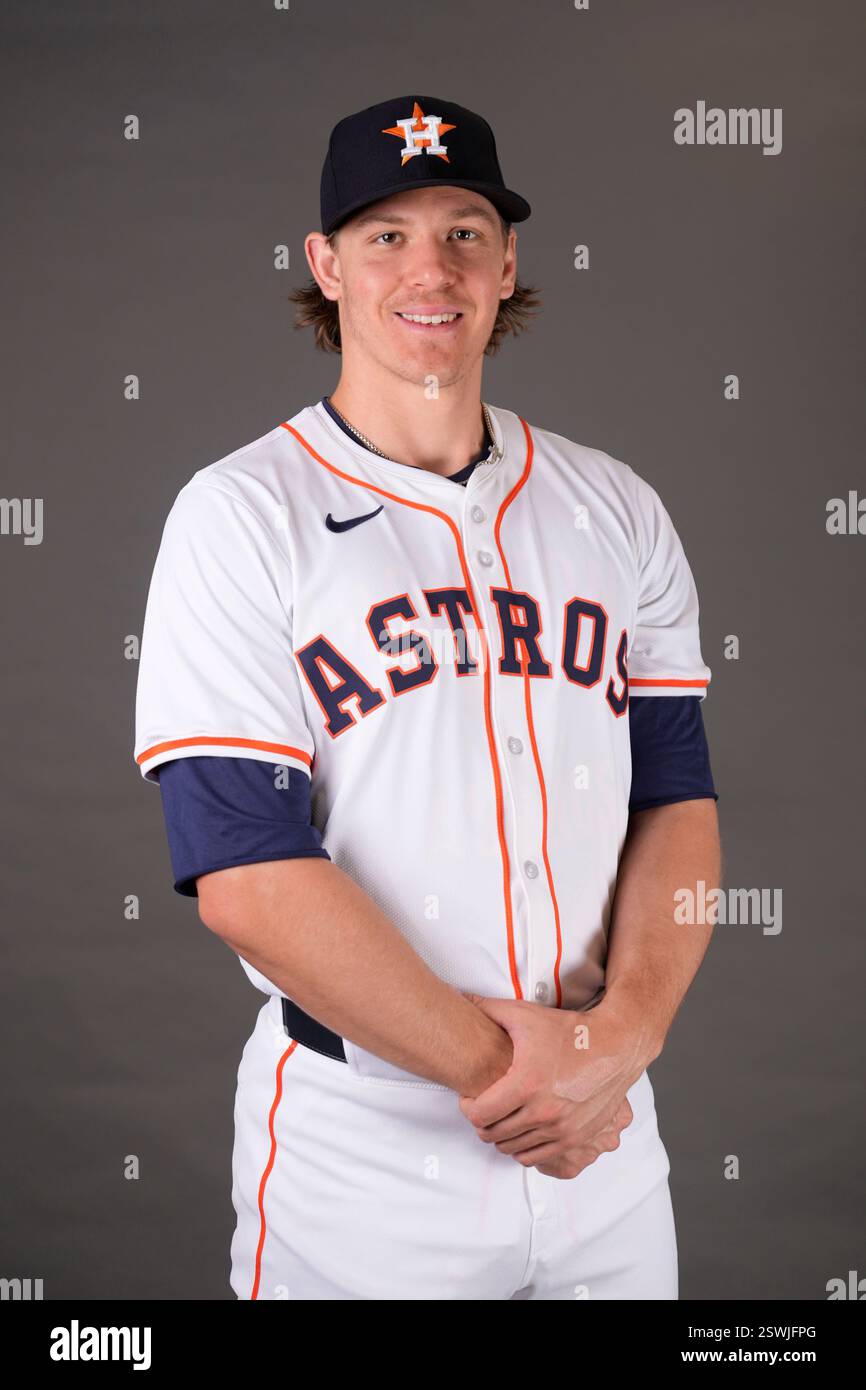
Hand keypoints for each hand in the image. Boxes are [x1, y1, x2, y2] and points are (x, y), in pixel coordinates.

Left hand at [458, 994, 647, 1179]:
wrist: (615, 1047)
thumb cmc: (570, 1031)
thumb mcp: (525, 1015)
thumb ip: (488, 1009)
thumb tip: (460, 997)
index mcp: (526, 1084)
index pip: (479, 1114)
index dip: (468, 1107)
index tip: (470, 1097)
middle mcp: (543, 1112)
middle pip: (493, 1134)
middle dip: (482, 1121)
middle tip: (485, 1106)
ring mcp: (561, 1129)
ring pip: (512, 1148)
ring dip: (502, 1135)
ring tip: (503, 1116)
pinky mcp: (576, 1139)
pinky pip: (535, 1157)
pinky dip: (523, 1147)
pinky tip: (522, 1128)